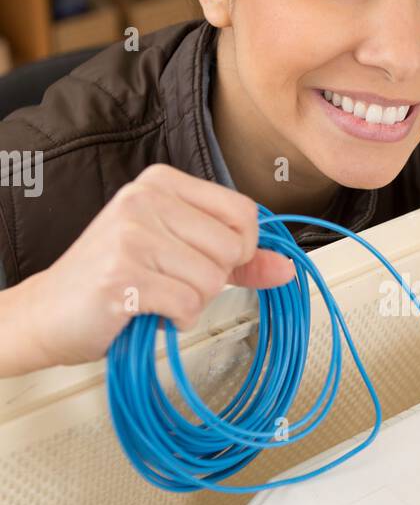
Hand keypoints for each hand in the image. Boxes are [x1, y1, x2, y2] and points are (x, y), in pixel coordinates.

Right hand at [23, 164, 294, 367]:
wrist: (48, 312)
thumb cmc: (113, 279)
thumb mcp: (177, 255)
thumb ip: (236, 259)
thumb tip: (286, 267)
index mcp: (161, 183)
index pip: (243, 211)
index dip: (240, 248)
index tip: (212, 260)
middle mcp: (145, 200)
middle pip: (231, 248)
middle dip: (212, 280)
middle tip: (173, 282)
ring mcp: (132, 235)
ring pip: (211, 280)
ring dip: (191, 303)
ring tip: (156, 296)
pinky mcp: (124, 275)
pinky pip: (187, 306)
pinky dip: (175, 320)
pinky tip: (147, 311)